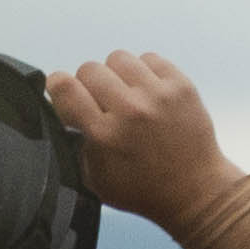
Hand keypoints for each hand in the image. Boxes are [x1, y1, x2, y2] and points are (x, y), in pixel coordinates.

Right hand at [46, 49, 240, 234]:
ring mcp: (158, 94)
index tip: (61, 92)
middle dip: (86, 84)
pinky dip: (142, 72)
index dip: (57, 86)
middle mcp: (130, 110)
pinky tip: (145, 92)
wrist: (193, 190)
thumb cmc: (140, 189)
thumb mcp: (94, 178)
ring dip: (115, 75)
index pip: (65, 87)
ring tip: (123, 95)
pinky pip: (148, 58)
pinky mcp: (180, 84)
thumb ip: (76, 143)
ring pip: (118, 58)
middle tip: (98, 102)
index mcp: (104, 135)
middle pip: (89, 69)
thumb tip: (64, 110)